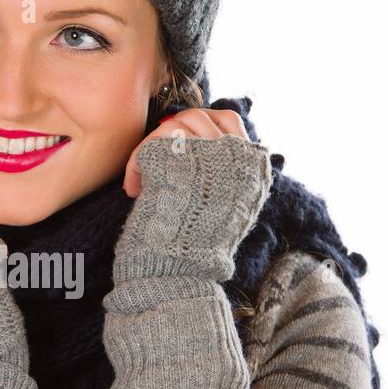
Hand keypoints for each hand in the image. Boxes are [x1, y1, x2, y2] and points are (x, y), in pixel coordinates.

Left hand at [110, 111, 270, 287]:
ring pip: (173, 126)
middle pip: (198, 117)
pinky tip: (134, 187)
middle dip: (169, 134)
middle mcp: (236, 157)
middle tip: (154, 157)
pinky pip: (151, 143)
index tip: (180, 147)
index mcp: (253, 169)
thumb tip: (207, 145)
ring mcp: (209, 155)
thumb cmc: (196, 248)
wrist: (178, 271)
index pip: (229, 121)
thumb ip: (225, 176)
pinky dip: (136, 162)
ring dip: (151, 148)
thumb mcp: (228, 209)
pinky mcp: (179, 160)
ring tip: (141, 178)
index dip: (199, 129)